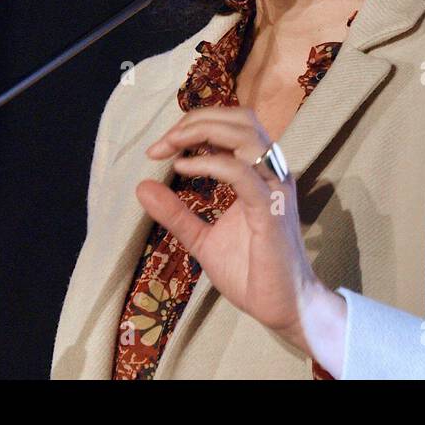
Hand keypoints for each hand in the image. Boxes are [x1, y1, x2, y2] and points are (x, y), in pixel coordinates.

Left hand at [139, 106, 345, 367]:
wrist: (282, 306)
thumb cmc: (250, 271)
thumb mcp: (202, 239)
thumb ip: (176, 213)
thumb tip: (141, 187)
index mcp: (258, 174)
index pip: (231, 126)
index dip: (193, 126)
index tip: (158, 149)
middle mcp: (270, 172)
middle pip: (239, 118)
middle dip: (196, 121)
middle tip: (163, 143)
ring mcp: (274, 187)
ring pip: (244, 134)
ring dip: (202, 132)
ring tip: (172, 147)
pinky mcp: (272, 208)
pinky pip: (241, 172)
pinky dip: (210, 163)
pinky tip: (184, 169)